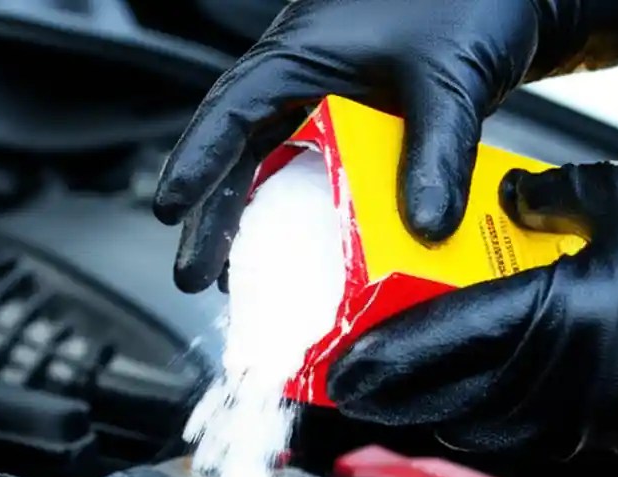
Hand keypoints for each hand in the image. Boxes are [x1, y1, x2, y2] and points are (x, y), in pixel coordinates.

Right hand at [154, 0, 617, 292]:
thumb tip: (426, 228)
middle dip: (213, 218)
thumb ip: (436, 150)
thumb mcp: (448, 76)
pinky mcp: (359, 129)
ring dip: (255, 224)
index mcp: (299, 55)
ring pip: (272, 170)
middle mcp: (302, 83)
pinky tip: (313, 256)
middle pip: (237, 155)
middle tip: (196, 276)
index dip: (196, 162)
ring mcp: (328, 107)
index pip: (230, 111)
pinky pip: (320, 177)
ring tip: (240, 281)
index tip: (169, 209)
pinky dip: (310, 217)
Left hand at [327, 162, 617, 460]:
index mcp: (551, 317)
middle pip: (453, 403)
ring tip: (421, 402)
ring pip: (501, 434)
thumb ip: (552, 200)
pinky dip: (521, 435)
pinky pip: (562, 450)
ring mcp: (610, 425)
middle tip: (362, 391)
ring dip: (454, 418)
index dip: (375, 363)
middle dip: (400, 399)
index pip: (432, 347)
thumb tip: (513, 200)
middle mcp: (569, 384)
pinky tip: (509, 418)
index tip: (336, 371)